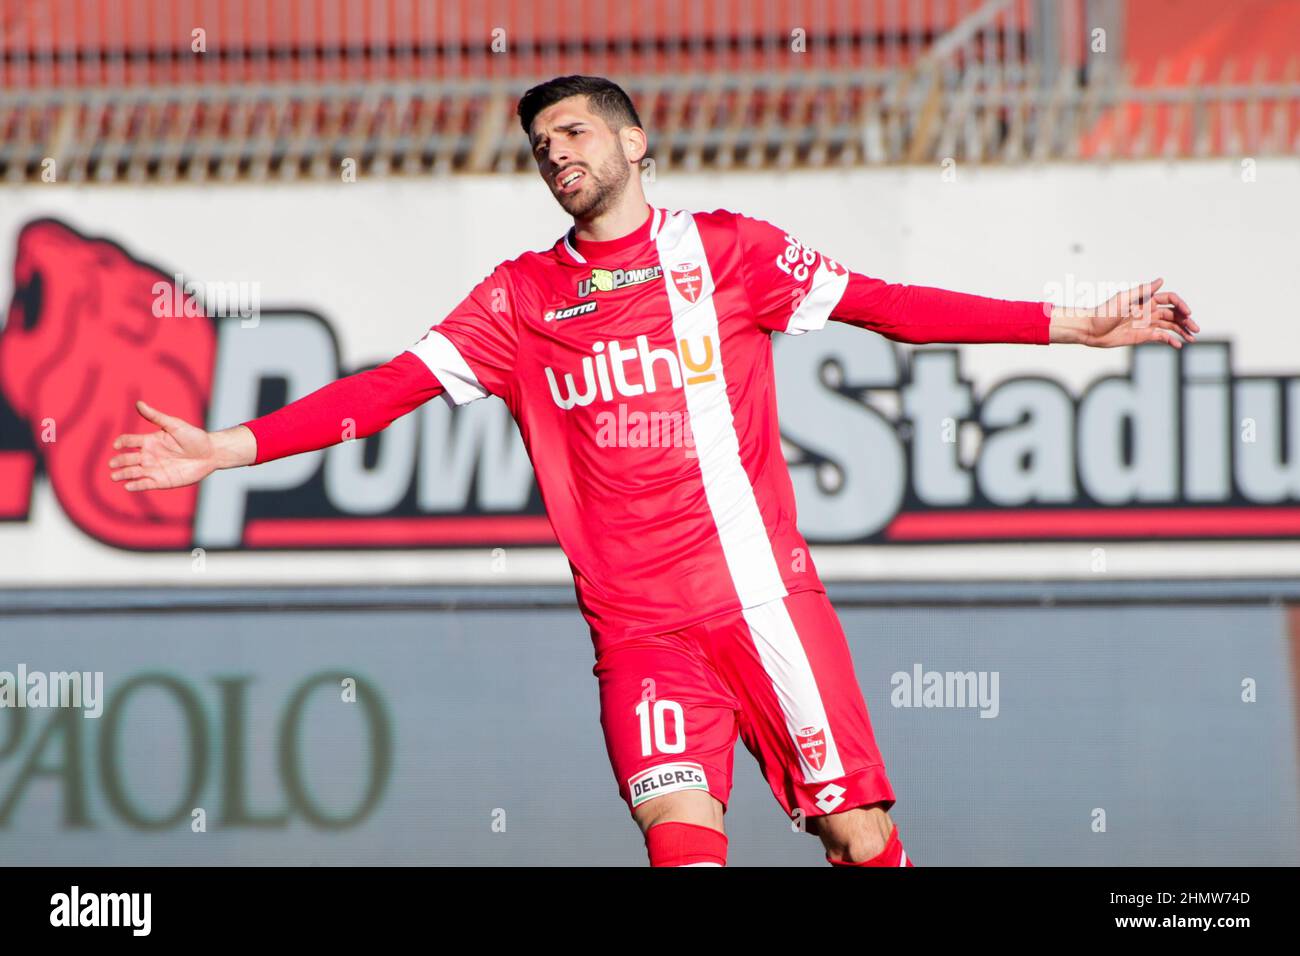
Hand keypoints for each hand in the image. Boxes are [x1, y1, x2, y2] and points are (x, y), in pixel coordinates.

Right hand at [108, 401, 248, 490]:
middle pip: (128, 458)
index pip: (129, 441)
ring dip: (123, 475)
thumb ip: (156, 417)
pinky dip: (136, 485)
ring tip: (114, 476)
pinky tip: (128, 486)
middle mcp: (149, 455)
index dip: (121, 443)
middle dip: (119, 461)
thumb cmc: (194, 437)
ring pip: (133, 472)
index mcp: (150, 440)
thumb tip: (138, 403)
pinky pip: (145, 484)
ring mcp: (154, 469)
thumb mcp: (174, 425)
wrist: (211, 453)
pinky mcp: (161, 481)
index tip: (117, 445)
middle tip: (112, 464)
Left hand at [1051, 278, 1197, 347]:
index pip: (1170, 300)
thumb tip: (1161, 280)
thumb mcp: (1122, 299)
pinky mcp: (1142, 336)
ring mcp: (1146, 324)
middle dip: (1186, 320)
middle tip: (1196, 329)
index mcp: (1146, 300)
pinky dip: (1170, 340)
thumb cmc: (1103, 312)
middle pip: (1173, 314)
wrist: (1089, 329)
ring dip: (1182, 331)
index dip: (1180, 305)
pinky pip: (1160, 338)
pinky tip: (1178, 345)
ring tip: (1192, 338)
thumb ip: (1142, 291)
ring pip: (1170, 326)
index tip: (1187, 313)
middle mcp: (1148, 311)